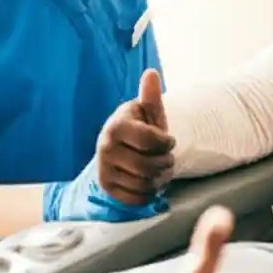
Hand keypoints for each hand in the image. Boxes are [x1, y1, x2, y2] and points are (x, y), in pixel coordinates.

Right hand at [96, 69, 175, 205]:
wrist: (122, 148)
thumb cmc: (140, 128)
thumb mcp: (147, 112)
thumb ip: (151, 96)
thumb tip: (151, 74)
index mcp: (116, 126)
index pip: (152, 141)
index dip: (167, 143)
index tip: (167, 140)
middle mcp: (105, 148)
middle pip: (149, 166)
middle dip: (165, 164)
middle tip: (166, 159)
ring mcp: (104, 170)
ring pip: (145, 184)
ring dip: (159, 179)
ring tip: (159, 170)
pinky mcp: (108, 188)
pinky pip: (137, 198)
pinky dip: (149, 193)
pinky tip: (149, 182)